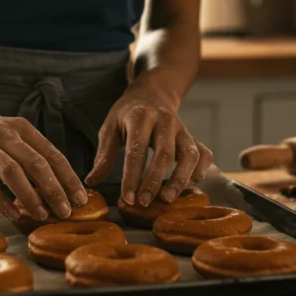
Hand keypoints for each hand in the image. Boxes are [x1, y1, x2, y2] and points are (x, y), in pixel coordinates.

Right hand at [0, 110, 87, 219]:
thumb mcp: (10, 138)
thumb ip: (31, 156)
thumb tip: (60, 189)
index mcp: (22, 128)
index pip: (52, 154)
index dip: (69, 178)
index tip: (81, 199)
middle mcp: (4, 133)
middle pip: (36, 162)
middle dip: (55, 189)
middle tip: (66, 211)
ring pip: (11, 172)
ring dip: (30, 196)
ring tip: (42, 215)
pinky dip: (1, 201)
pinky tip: (13, 214)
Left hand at [85, 79, 213, 206]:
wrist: (152, 93)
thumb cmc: (127, 115)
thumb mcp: (110, 128)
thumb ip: (104, 156)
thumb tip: (91, 182)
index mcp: (140, 117)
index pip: (136, 150)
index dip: (132, 177)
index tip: (127, 198)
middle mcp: (165, 121)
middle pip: (164, 153)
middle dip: (154, 181)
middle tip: (144, 202)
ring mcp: (182, 129)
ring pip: (189, 154)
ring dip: (181, 179)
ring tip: (169, 198)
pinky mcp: (193, 136)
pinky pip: (204, 154)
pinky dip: (201, 171)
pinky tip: (189, 185)